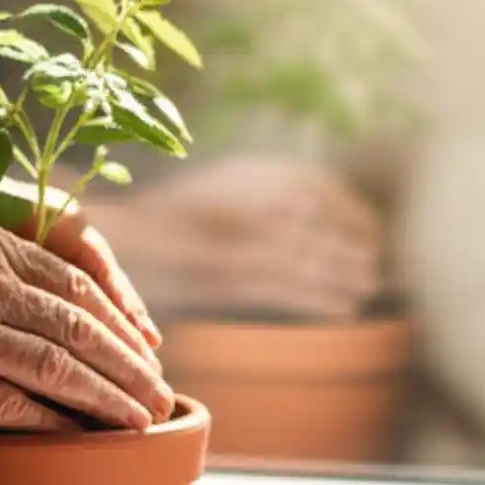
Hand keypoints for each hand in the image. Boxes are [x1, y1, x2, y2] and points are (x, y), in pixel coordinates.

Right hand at [0, 212, 173, 429]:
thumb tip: (31, 292)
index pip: (77, 282)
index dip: (120, 319)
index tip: (146, 346)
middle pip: (81, 324)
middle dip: (129, 364)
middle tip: (159, 393)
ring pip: (59, 365)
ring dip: (108, 398)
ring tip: (140, 421)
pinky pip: (12, 403)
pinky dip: (54, 422)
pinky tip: (82, 437)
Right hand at [88, 157, 380, 319]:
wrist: (104, 251)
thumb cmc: (159, 230)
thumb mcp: (212, 198)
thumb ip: (254, 201)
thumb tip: (305, 214)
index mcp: (236, 176)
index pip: (310, 184)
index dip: (347, 208)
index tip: (370, 229)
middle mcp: (233, 199)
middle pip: (313, 218)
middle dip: (352, 241)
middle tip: (381, 262)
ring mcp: (225, 237)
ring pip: (301, 254)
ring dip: (342, 270)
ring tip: (369, 286)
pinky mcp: (217, 276)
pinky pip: (280, 286)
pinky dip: (318, 296)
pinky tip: (343, 308)